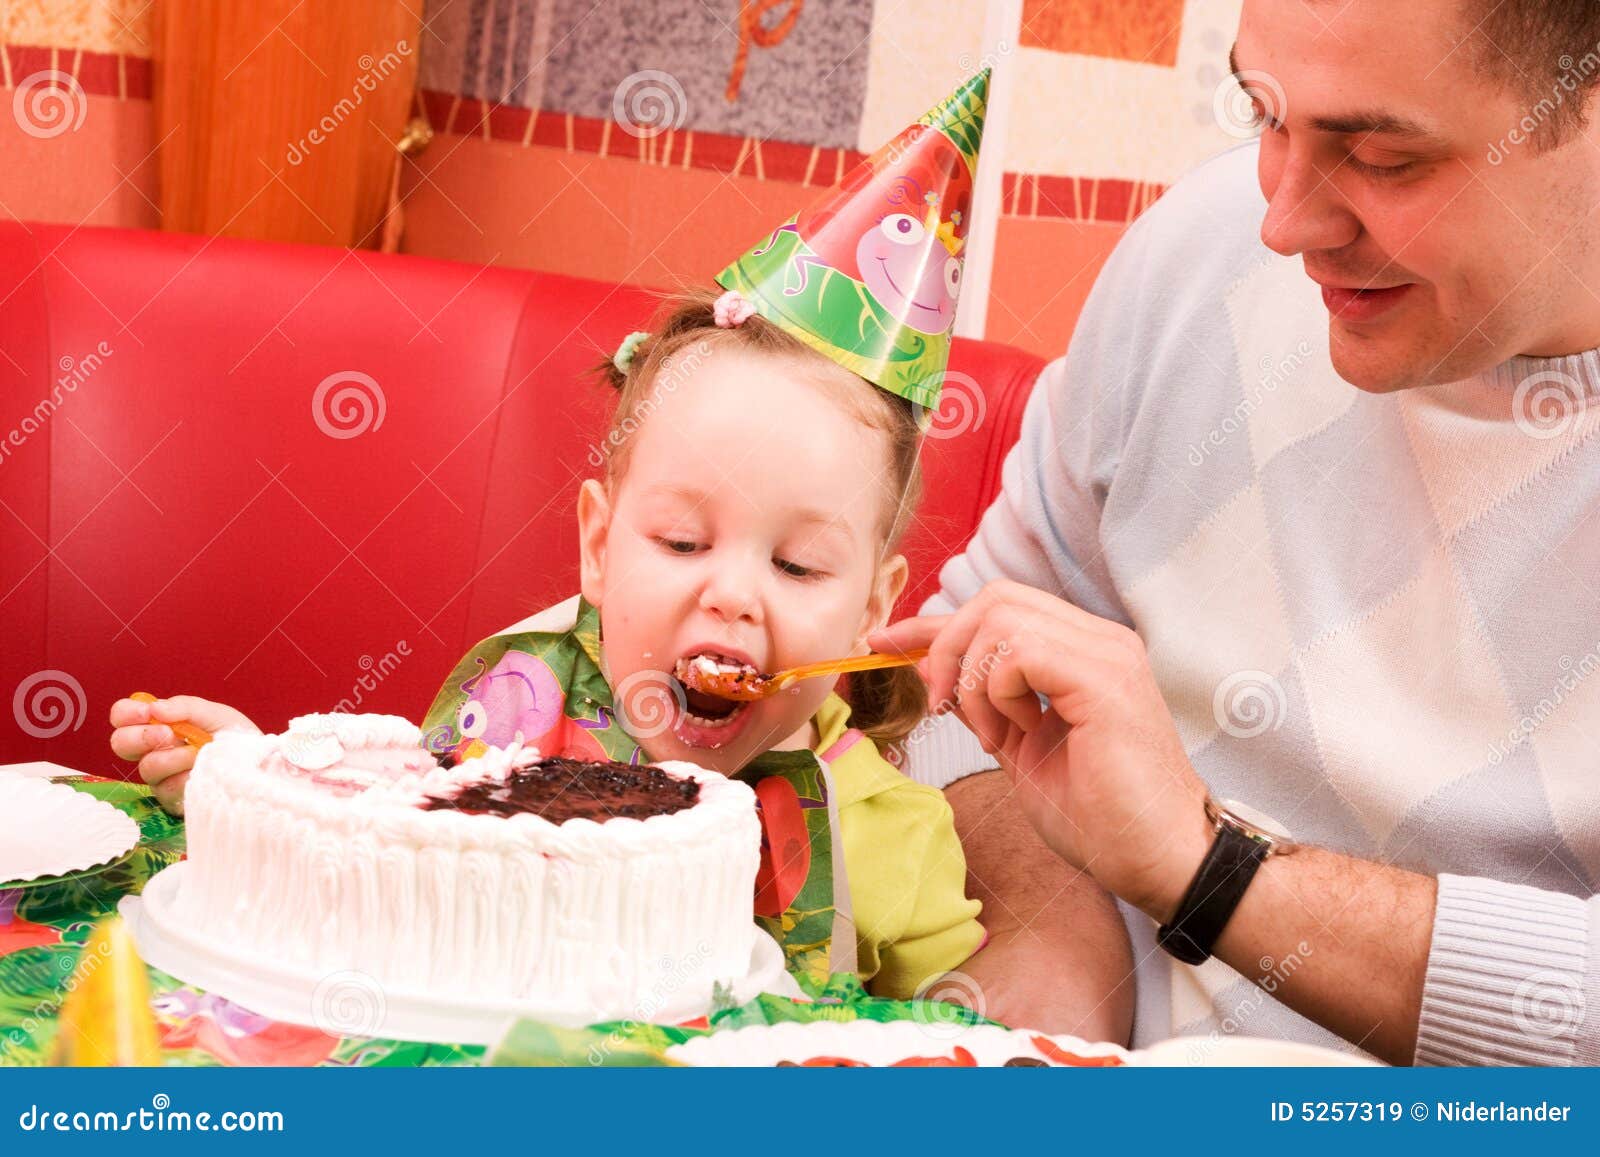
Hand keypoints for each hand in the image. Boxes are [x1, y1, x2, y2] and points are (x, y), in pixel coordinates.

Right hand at [109, 696, 259, 814]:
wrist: (261, 766)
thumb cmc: (235, 738)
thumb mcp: (215, 715)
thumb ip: (185, 707)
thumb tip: (155, 708)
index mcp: (160, 726)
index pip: (123, 717)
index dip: (126, 713)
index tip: (146, 713)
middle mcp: (154, 750)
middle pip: (121, 743)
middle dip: (141, 736)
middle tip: (168, 734)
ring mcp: (161, 776)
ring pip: (146, 768)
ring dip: (173, 758)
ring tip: (198, 754)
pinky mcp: (172, 799)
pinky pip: (167, 789)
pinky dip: (186, 777)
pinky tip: (201, 772)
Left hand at [871, 580, 1211, 920]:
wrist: (1161, 861)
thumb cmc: (1102, 819)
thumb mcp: (1023, 750)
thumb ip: (987, 704)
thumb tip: (934, 671)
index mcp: (1084, 652)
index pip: (998, 609)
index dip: (932, 623)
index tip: (883, 641)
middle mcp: (1100, 640)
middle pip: (994, 598)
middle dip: (946, 646)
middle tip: (942, 706)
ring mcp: (1107, 653)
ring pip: (1000, 617)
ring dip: (974, 679)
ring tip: (996, 734)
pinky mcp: (1106, 679)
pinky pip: (1019, 651)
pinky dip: (997, 691)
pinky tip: (1017, 733)